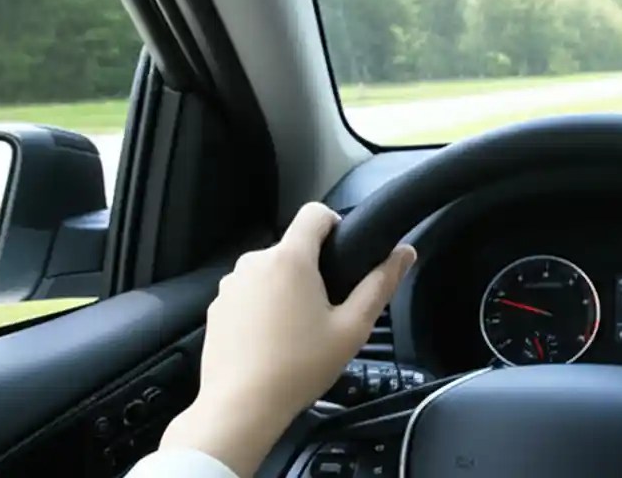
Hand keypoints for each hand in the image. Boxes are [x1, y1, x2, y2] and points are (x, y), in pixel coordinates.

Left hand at [160, 203, 416, 477]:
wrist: (240, 407)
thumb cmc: (299, 367)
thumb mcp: (352, 328)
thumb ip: (381, 284)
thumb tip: (404, 253)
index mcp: (290, 259)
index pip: (315, 213)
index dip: (335, 224)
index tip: (343, 254)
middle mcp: (254, 262)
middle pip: (292, 248)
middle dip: (311, 269)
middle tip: (326, 310)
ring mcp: (231, 284)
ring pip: (268, 271)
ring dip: (284, 288)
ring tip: (296, 330)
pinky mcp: (217, 307)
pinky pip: (247, 293)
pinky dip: (260, 307)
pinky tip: (270, 341)